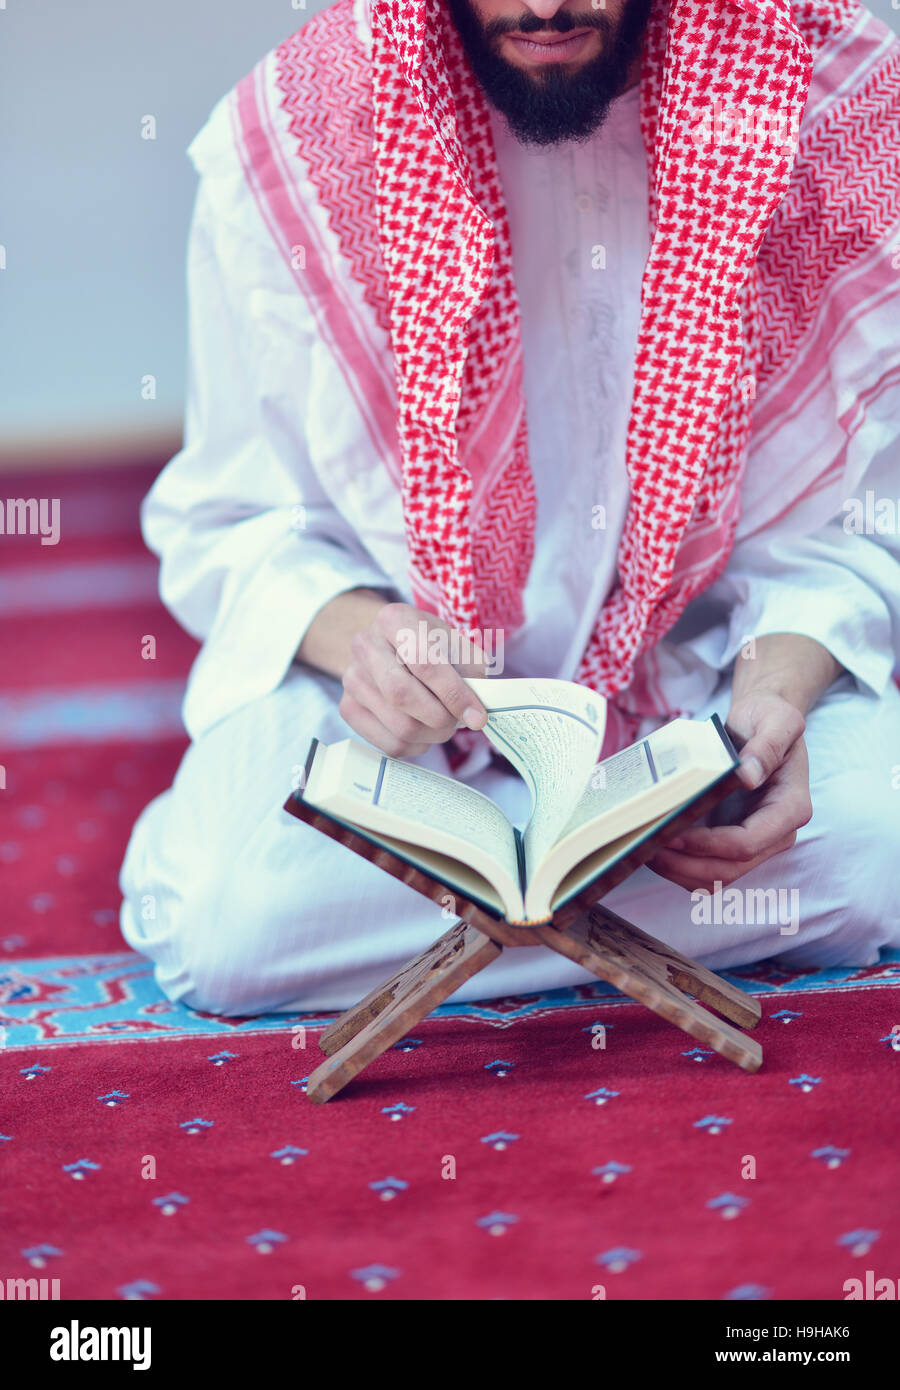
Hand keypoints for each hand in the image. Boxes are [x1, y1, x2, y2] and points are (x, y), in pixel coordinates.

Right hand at [339, 602, 487, 756]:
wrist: (389, 646)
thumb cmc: (429, 644)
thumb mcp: (455, 643)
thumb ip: (472, 671)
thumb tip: (476, 712)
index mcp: (393, 620)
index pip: (425, 662)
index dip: (454, 694)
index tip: (477, 716)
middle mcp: (365, 646)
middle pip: (402, 696)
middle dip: (441, 718)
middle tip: (459, 722)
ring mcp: (352, 678)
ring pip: (399, 726)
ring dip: (433, 735)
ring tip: (445, 724)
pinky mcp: (348, 708)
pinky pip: (389, 744)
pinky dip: (416, 746)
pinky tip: (425, 731)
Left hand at [647, 689, 812, 892]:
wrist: (761, 723)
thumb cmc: (768, 719)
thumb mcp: (776, 719)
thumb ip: (767, 745)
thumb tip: (748, 777)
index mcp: (791, 807)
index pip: (750, 842)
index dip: (710, 845)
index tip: (674, 834)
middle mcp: (777, 832)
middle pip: (730, 868)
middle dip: (685, 865)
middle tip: (648, 848)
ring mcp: (756, 842)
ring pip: (718, 877)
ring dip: (679, 871)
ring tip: (646, 850)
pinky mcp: (735, 843)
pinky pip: (709, 868)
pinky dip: (681, 866)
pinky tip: (656, 848)